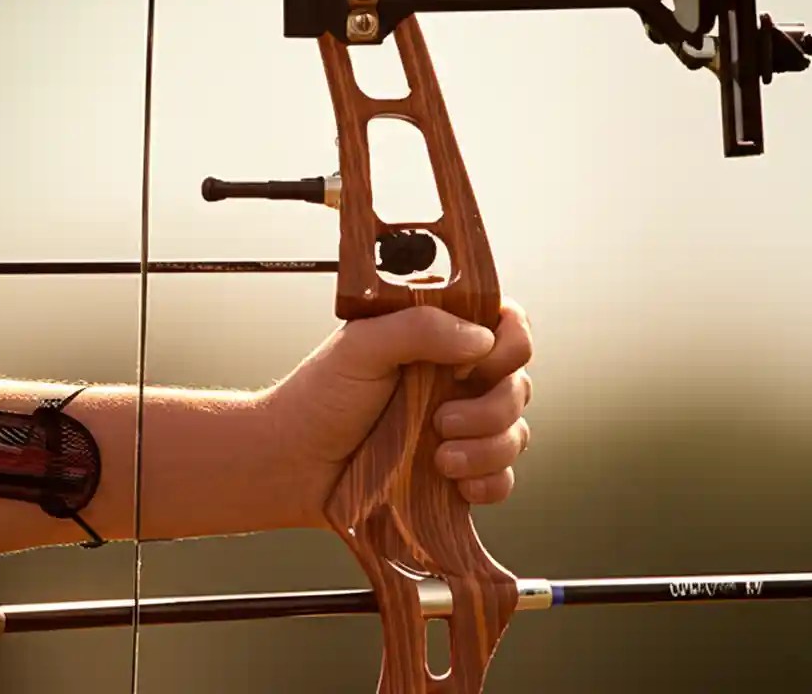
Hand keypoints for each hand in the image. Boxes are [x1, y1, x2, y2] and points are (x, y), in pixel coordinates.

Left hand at [267, 300, 532, 527]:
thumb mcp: (360, 345)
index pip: (507, 326)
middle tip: (440, 420)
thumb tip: (481, 339)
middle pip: (519, 384)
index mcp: (442, 338)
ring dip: (488, 449)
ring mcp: (462, 427)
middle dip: (492, 408)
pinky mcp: (459, 473)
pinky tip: (458, 485)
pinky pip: (503, 478)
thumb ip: (419, 328)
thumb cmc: (319, 398)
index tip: (476, 364)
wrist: (292, 465)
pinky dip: (490, 482)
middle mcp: (459, 379)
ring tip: (440, 460)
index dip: (509, 343)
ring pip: (516, 433)